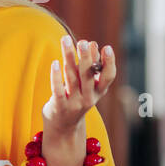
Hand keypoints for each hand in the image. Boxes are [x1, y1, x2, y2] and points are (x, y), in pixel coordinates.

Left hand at [40, 36, 116, 165]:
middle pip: (88, 75)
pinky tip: (55, 62)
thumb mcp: (86, 84)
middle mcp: (89, 98)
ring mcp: (74, 103)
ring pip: (72, 77)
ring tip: (65, 40)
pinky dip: (56, 76)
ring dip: (69, 57)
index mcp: (99, 92)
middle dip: (86, 57)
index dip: (109, 63)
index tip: (107, 47)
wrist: (63, 125)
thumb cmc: (76, 97)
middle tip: (83, 42)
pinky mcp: (59, 106)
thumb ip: (89, 65)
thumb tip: (91, 43)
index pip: (108, 77)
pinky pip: (58, 89)